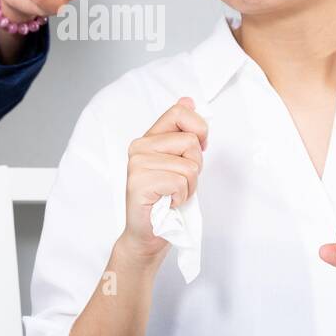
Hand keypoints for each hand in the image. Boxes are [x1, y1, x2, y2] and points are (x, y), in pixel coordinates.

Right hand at [116, 97, 208, 268]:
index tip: (198, 148)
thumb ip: (181, 132)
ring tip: (173, 195)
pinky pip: (180, 182)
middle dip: (195, 166)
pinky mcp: (139, 182)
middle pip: (190, 142)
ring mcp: (137, 164)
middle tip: (180, 183)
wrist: (149, 235)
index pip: (180, 112)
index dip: (199, 129)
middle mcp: (139, 147)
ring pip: (188, 165)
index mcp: (148, 138)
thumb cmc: (165, 200)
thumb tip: (187, 100)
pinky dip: (181, 197)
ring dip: (189, 186)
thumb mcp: (178, 161)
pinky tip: (168, 203)